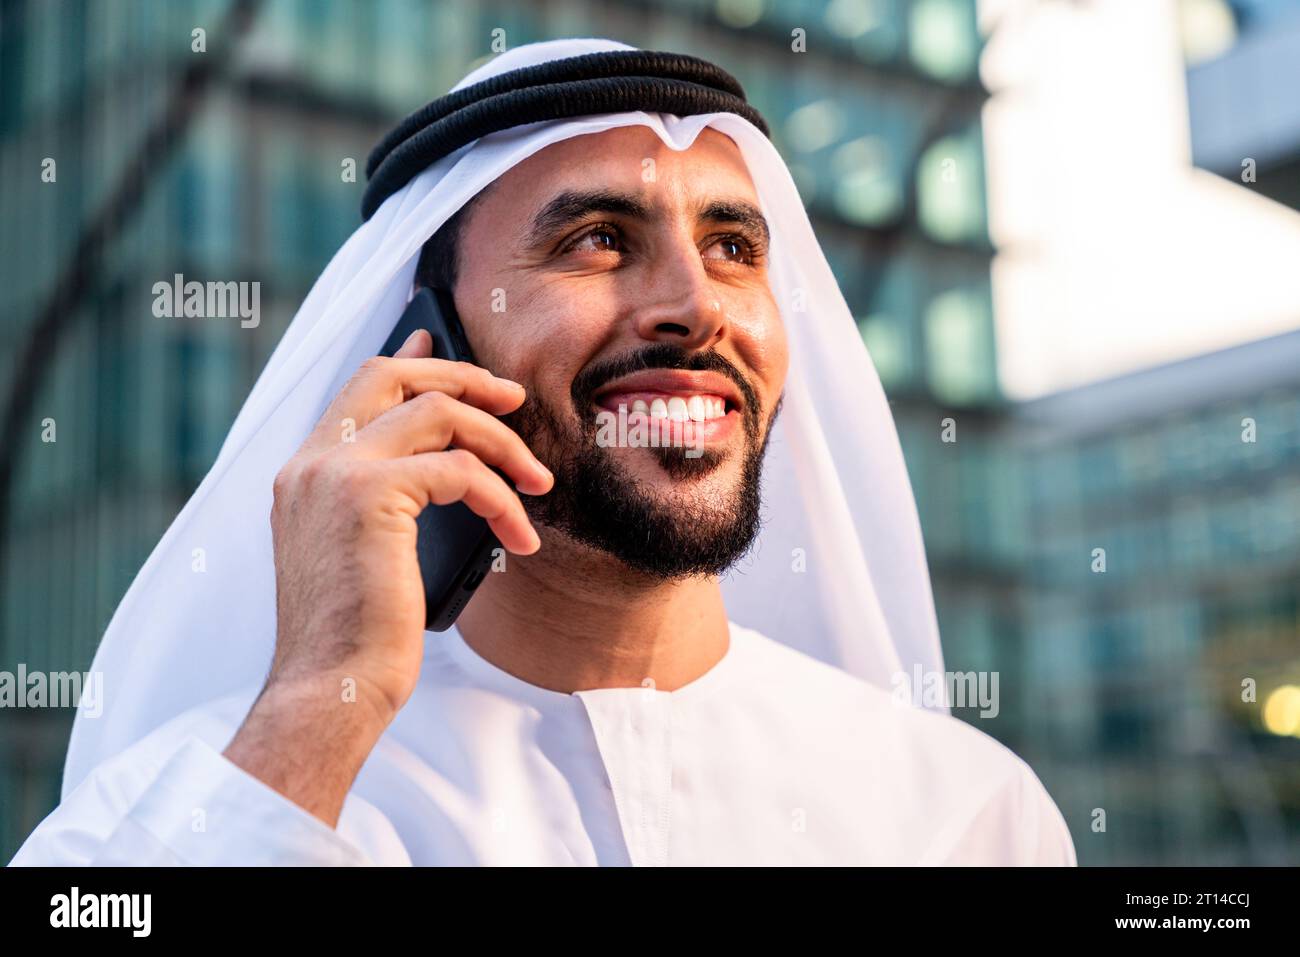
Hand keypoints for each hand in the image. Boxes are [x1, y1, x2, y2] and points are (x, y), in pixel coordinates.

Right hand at [224, 330, 551, 825]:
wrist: (329, 691)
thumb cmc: (356, 639)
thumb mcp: (366, 556)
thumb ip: (385, 503)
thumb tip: (443, 468)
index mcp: (303, 474)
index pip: (357, 389)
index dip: (406, 359)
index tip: (438, 337)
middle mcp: (310, 463)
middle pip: (393, 376)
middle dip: (463, 376)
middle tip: (515, 400)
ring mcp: (333, 473)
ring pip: (439, 413)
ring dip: (503, 446)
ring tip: (538, 484)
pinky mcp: (368, 496)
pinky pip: (461, 470)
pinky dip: (503, 500)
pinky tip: (520, 539)